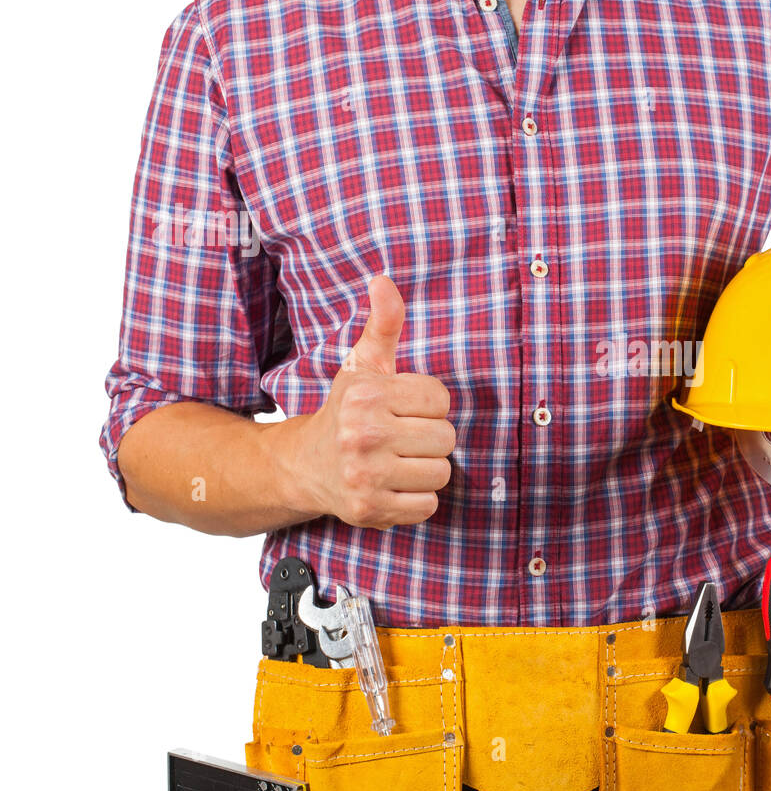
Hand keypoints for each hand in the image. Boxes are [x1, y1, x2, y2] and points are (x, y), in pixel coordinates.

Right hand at [291, 276, 455, 528]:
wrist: (304, 466)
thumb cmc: (346, 411)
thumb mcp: (363, 365)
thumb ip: (383, 324)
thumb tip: (384, 280)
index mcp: (365, 395)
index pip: (440, 400)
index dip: (428, 405)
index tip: (403, 409)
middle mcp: (362, 436)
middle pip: (446, 439)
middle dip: (430, 438)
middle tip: (401, 438)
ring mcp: (364, 476)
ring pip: (441, 473)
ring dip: (426, 470)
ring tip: (398, 462)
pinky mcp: (369, 510)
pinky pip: (428, 506)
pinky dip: (416, 500)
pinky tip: (393, 486)